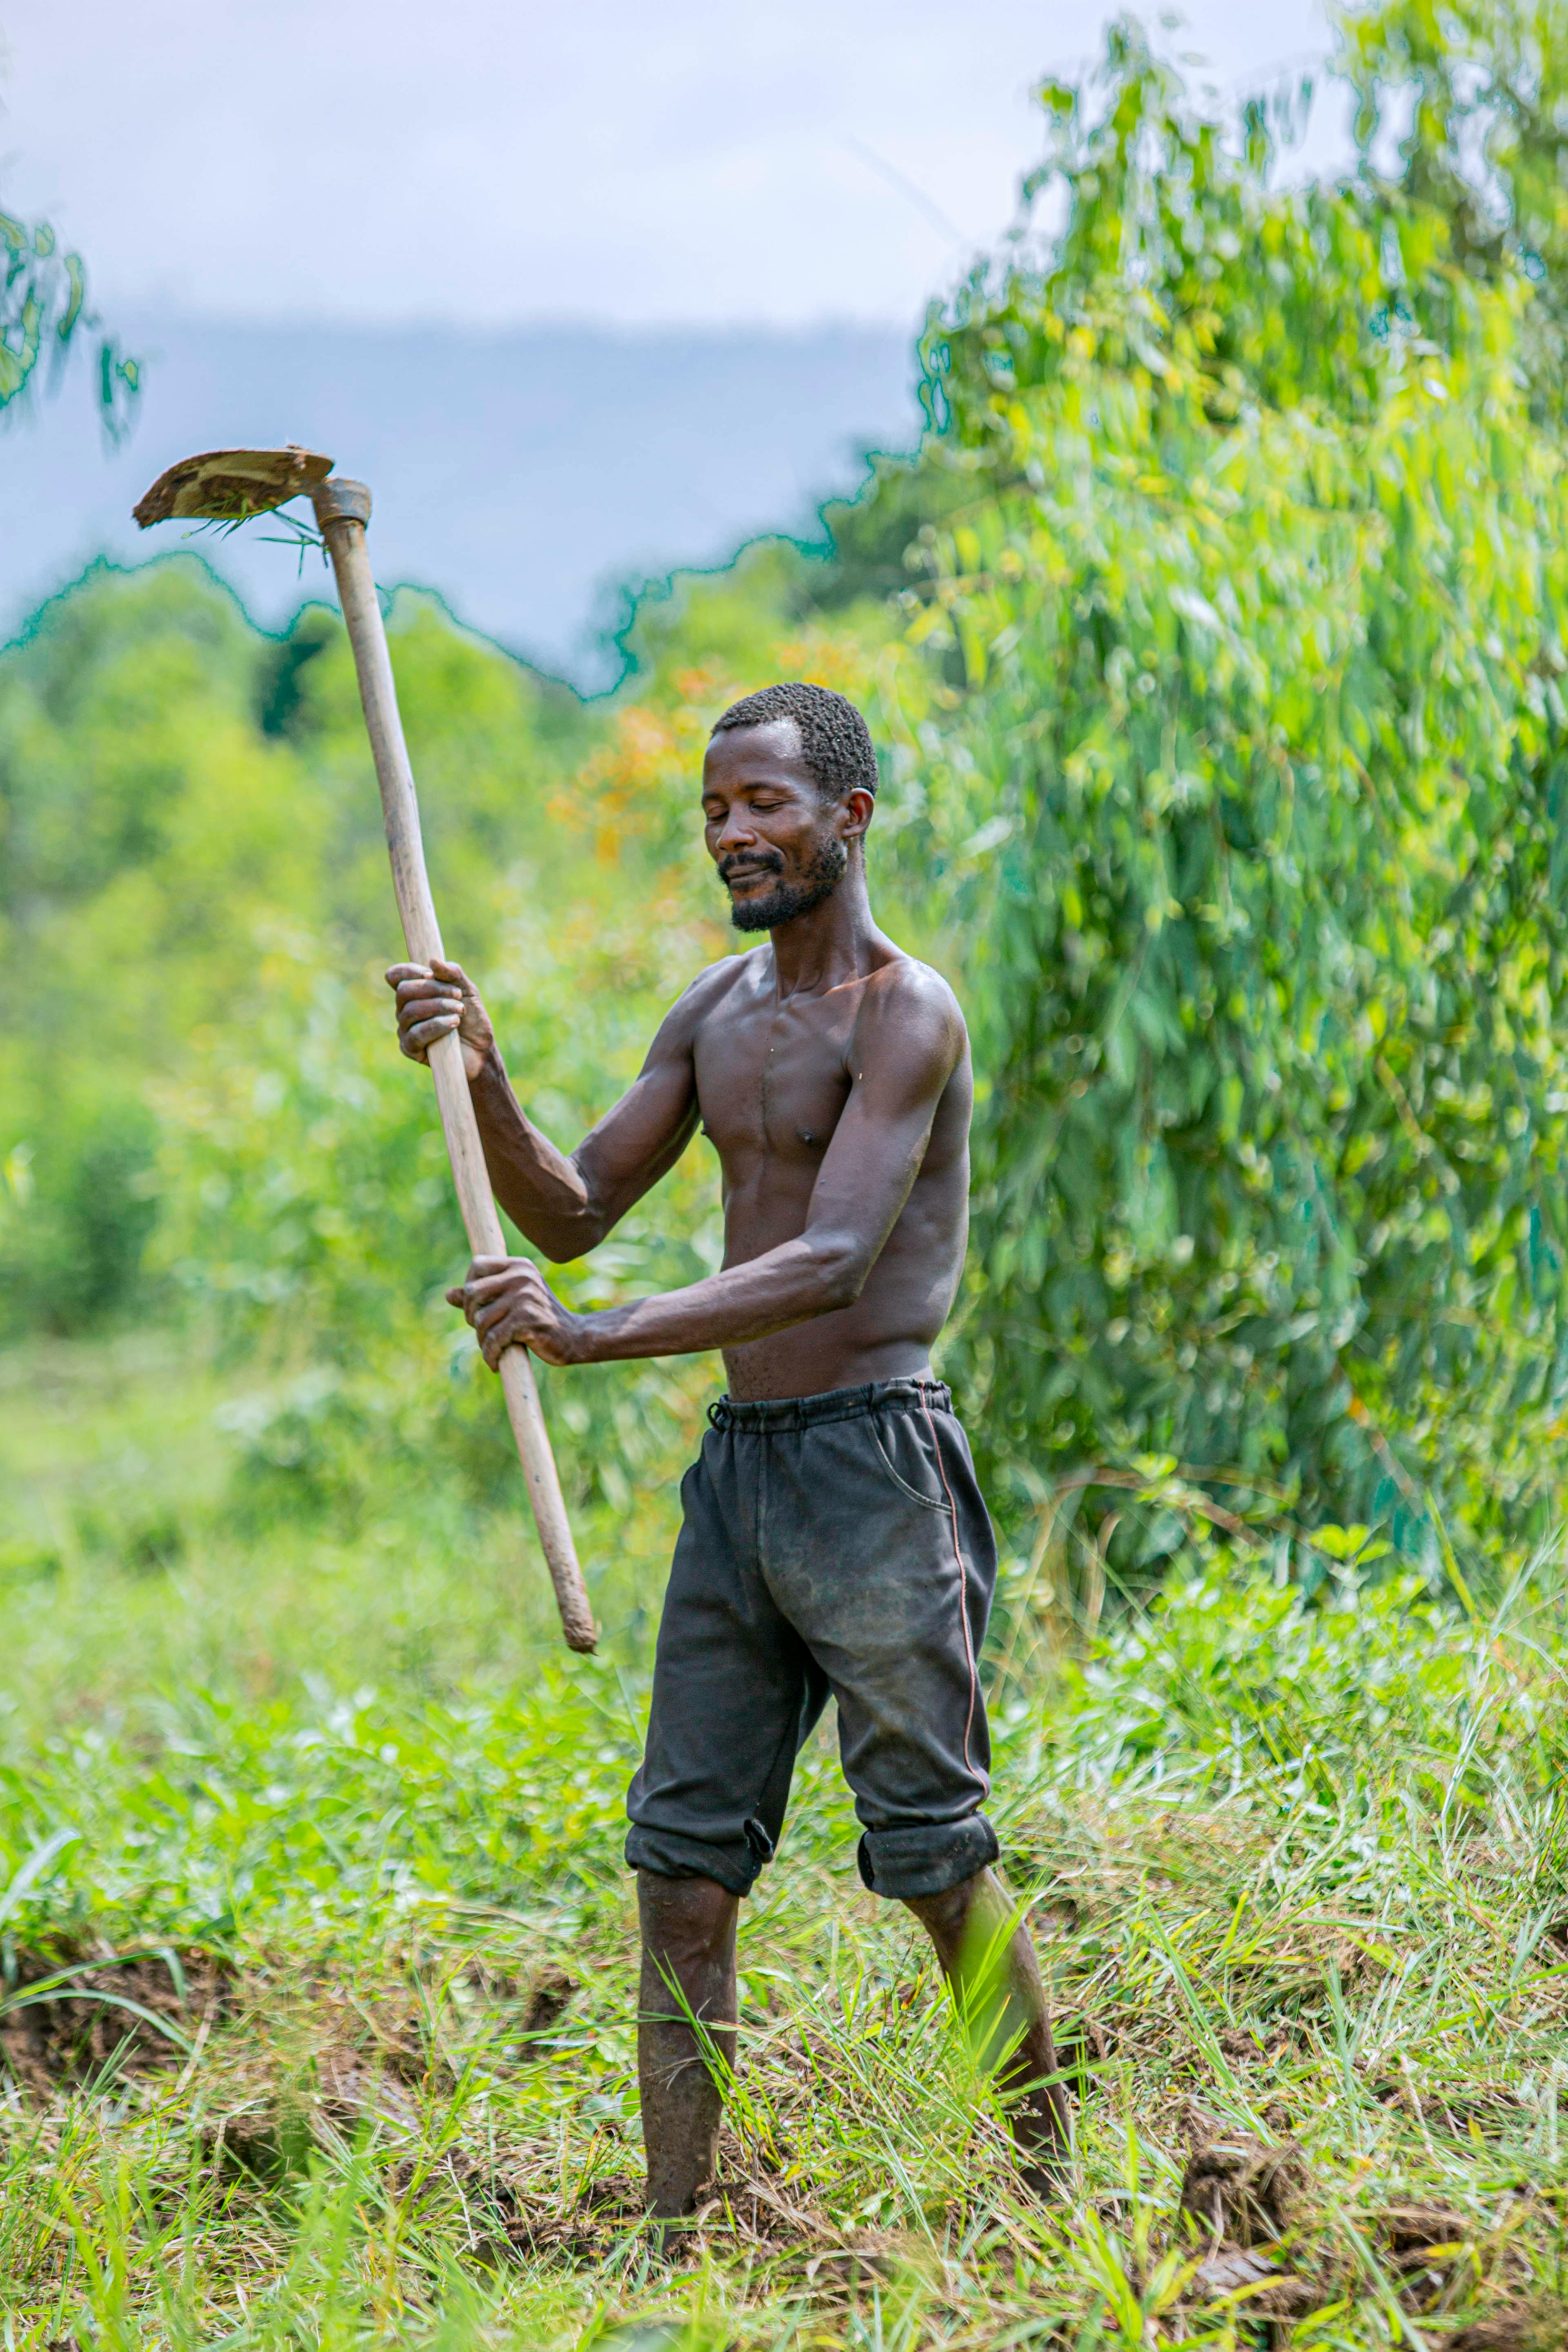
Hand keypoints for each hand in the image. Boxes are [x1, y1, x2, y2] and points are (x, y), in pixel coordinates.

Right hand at [385, 958, 494, 1080]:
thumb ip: (453, 974)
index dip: (409, 971)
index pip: (395, 976)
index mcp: (414, 993)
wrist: (481, 1049)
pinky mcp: (410, 1049)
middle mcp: (404, 1010)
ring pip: (410, 1011)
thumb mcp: (467, 991)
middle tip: (458, 995)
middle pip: (404, 991)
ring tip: (460, 1011)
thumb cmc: (471, 1019)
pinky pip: (416, 1034)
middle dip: (433, 989)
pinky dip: (437, 1025)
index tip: (431, 974)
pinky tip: (453, 1024)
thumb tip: (433, 961)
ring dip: (439, 1007)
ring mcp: (405, 1029)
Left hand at [448, 1254, 591, 1369]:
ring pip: (481, 1319)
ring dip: (482, 1340)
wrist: (575, 1337)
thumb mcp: (512, 1301)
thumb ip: (483, 1296)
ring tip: (492, 1349)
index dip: (469, 1286)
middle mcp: (522, 1276)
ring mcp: (525, 1296)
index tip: (478, 1307)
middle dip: (472, 1317)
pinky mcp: (527, 1319)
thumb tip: (448, 1295)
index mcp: (519, 1266)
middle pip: (472, 1293)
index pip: (477, 1264)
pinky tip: (495, 1363)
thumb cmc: (540, 1318)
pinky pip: (494, 1339)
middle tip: (484, 1332)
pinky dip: (490, 1354)